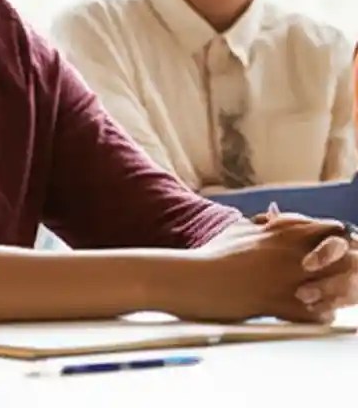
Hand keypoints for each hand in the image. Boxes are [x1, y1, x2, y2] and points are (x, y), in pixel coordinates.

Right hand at [176, 213, 347, 323]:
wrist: (192, 279)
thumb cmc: (212, 255)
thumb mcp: (239, 230)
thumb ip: (263, 226)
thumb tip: (273, 220)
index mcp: (283, 233)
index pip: (331, 229)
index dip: (336, 240)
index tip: (333, 249)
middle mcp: (292, 254)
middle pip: (343, 257)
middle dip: (342, 266)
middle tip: (333, 274)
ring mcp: (288, 280)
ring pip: (336, 286)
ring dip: (335, 292)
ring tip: (326, 295)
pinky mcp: (281, 304)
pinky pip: (318, 313)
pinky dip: (321, 314)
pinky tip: (315, 313)